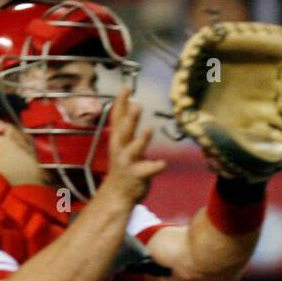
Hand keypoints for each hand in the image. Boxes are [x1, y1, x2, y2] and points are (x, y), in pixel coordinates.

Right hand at [97, 88, 167, 206]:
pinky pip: (147, 170)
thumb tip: (133, 104)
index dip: (121, 102)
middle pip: (124, 130)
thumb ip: (127, 125)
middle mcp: (120, 149)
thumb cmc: (123, 165)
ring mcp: (128, 162)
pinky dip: (155, 166)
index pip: (118, 117)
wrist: (117, 194)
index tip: (127, 86)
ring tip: (149, 128)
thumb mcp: (121, 143)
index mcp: (118, 139)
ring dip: (142, 139)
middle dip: (130, 117)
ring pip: (134, 149)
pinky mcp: (137, 175)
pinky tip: (163, 163)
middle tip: (137, 103)